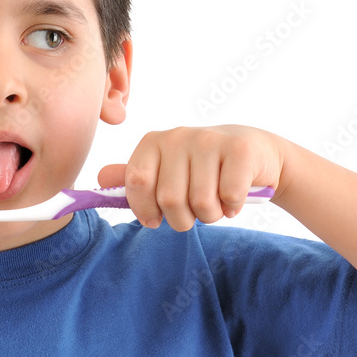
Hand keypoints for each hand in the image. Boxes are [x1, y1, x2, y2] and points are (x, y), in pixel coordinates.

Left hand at [97, 125, 285, 230]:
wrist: (255, 152)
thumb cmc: (203, 167)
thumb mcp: (166, 170)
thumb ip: (135, 177)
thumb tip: (100, 177)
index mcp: (153, 142)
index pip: (136, 183)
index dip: (145, 210)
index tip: (155, 219)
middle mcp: (178, 136)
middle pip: (169, 200)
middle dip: (183, 219)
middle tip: (194, 212)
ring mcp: (210, 140)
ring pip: (201, 203)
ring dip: (211, 215)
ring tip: (216, 203)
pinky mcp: (240, 149)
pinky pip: (230, 197)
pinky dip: (233, 207)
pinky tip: (234, 197)